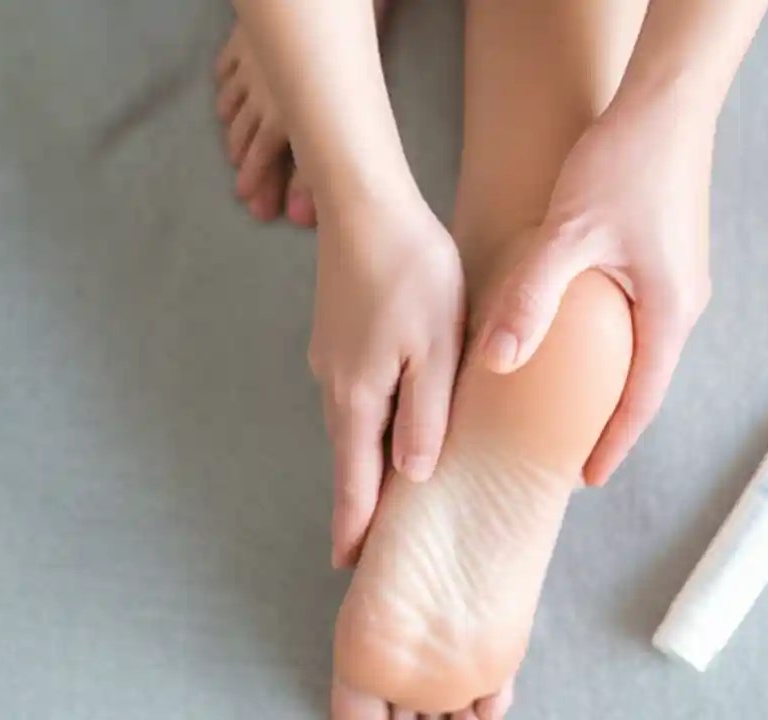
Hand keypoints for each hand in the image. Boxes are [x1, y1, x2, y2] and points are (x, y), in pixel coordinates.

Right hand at [308, 195, 463, 566]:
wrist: (366, 202)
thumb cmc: (413, 271)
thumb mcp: (436, 347)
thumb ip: (426, 414)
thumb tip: (412, 474)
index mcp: (359, 395)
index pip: (354, 478)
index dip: (354, 524)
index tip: (349, 564)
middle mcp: (335, 383)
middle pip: (349, 457)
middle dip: (358, 501)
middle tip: (365, 544)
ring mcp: (331, 358)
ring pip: (352, 424)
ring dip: (365, 461)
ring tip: (381, 493)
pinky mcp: (338, 335)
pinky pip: (355, 394)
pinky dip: (369, 422)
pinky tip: (388, 422)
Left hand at [476, 96, 714, 485]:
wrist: (670, 100)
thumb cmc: (626, 163)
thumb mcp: (570, 235)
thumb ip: (533, 298)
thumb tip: (498, 362)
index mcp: (671, 311)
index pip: (642, 401)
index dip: (613, 444)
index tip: (586, 480)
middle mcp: (685, 301)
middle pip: (647, 378)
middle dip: (611, 417)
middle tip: (569, 447)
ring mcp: (682, 276)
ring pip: (644, 345)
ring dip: (612, 377)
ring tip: (570, 401)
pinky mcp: (668, 253)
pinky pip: (642, 314)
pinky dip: (613, 340)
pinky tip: (580, 335)